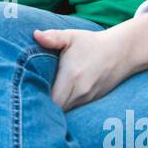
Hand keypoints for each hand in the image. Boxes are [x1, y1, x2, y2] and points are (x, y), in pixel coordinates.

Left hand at [32, 10, 147, 111]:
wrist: (122, 52)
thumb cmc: (91, 43)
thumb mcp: (71, 37)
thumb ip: (53, 37)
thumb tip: (36, 34)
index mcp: (71, 76)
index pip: (51, 100)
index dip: (38, 103)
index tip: (25, 98)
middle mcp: (80, 91)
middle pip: (56, 111)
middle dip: (42, 110)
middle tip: (26, 105)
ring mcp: (87, 98)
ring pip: (65, 113)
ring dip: (52, 111)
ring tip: (37, 106)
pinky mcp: (92, 101)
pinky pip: (74, 111)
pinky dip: (63, 110)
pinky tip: (53, 105)